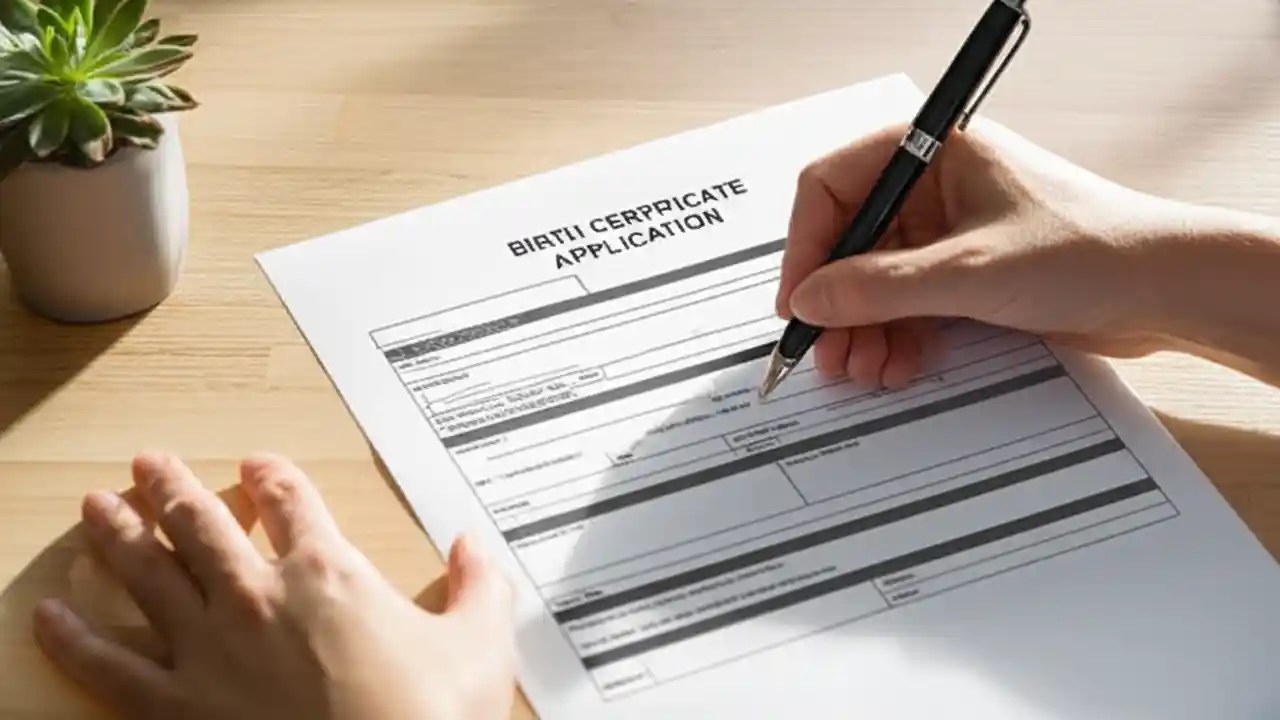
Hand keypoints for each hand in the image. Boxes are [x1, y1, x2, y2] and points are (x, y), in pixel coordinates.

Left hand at [33, 453, 516, 719]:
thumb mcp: (479, 646)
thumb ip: (479, 588)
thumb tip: (476, 548)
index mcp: (329, 574)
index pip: (291, 500)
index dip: (271, 475)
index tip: (257, 465)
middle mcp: (258, 598)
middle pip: (201, 522)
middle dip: (172, 487)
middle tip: (150, 464)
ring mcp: (208, 649)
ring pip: (147, 572)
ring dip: (117, 534)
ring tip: (96, 505)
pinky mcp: (175, 707)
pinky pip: (107, 665)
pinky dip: (71, 638)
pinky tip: (46, 617)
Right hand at [775, 119, 1211, 388]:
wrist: (1168, 291)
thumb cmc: (1091, 250)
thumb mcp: (968, 271)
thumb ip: (878, 287)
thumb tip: (809, 300)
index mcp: (932, 151)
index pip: (833, 186)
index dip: (806, 246)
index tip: (798, 302)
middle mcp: (935, 185)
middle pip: (851, 241)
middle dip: (837, 301)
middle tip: (828, 352)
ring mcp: (951, 230)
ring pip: (877, 279)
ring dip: (865, 327)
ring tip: (863, 369)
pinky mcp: (968, 272)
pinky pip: (909, 303)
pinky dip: (897, 335)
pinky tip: (899, 365)